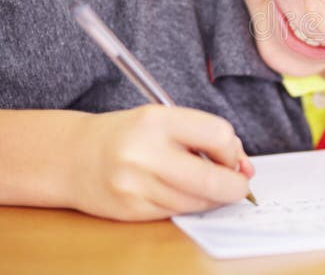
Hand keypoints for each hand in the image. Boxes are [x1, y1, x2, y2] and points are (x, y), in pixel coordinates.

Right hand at [69, 105, 253, 220]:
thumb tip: (244, 166)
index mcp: (158, 120)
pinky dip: (190, 205)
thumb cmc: (129, 135)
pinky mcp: (131, 209)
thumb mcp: (165, 119)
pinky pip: (178, 212)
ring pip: (198, 201)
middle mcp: (145, 152)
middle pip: (213, 179)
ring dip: (213, 197)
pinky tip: (182, 193)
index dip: (233, 149)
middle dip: (235, 186)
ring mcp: (136, 184)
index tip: (230, 155)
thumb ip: (205, 136)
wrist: (73, 157)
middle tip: (239, 184)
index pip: (218, 134)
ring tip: (204, 183)